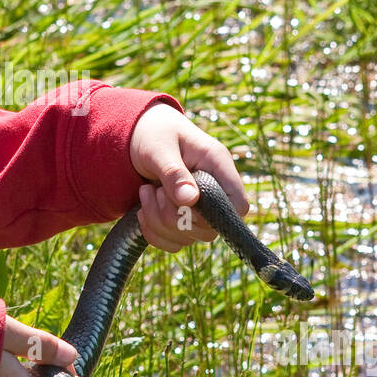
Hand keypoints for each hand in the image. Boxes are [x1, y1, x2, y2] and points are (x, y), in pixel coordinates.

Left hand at [129, 103, 249, 251]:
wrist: (138, 134)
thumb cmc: (153, 133)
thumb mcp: (159, 148)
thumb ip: (174, 173)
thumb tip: (189, 201)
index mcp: (218, 167)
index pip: (239, 206)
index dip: (216, 215)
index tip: (183, 201)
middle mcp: (214, 192)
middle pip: (209, 229)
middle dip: (172, 216)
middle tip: (152, 189)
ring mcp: (199, 209)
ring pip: (188, 238)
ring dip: (157, 222)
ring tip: (145, 191)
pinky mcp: (182, 220)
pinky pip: (173, 243)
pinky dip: (153, 233)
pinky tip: (142, 210)